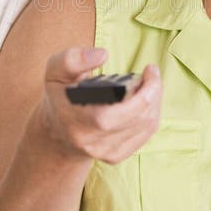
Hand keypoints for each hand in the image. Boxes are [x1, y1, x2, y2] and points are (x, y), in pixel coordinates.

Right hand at [31, 47, 161, 164]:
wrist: (56, 133)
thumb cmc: (59, 96)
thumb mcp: (55, 71)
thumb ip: (73, 59)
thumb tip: (102, 55)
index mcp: (76, 120)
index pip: (115, 113)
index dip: (142, 92)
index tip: (149, 69)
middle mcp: (91, 141)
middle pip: (138, 117)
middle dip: (153, 91)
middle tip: (151, 73)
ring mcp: (105, 152)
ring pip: (146, 125)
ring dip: (154, 101)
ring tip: (149, 84)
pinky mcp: (116, 156)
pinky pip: (145, 134)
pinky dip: (151, 114)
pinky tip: (146, 101)